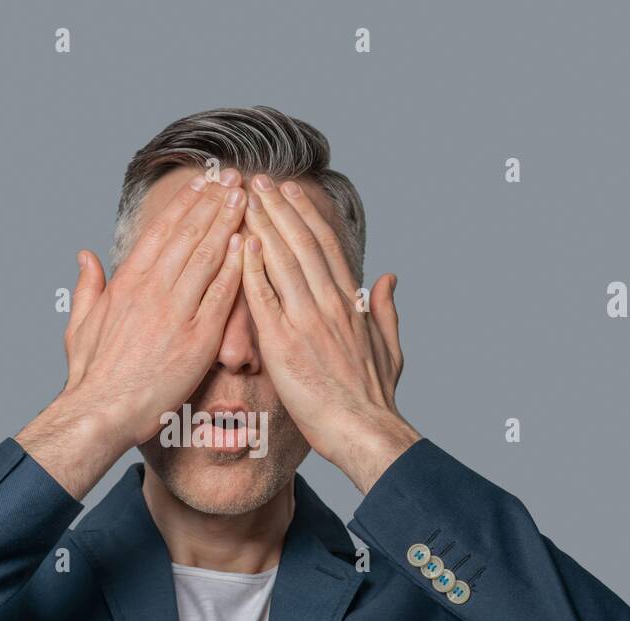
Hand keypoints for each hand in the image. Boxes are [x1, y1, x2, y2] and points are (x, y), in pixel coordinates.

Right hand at [17, 169, 247, 497]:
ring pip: (207, 256)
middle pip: (188, 235)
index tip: (201, 185)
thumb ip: (88, 286)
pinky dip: (235, 267)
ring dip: (228, 223)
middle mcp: (152, 291)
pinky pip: (221, 296)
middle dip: (213, 202)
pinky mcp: (196, 339)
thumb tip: (86, 255)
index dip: (184, 206)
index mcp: (126, 284)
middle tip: (234, 177)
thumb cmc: (92, 375)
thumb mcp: (81, 324)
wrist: (102, 411)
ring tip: (246, 197)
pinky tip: (249, 244)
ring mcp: (175, 313)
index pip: (160, 233)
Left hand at [240, 174, 420, 494]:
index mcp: (350, 303)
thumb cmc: (374, 397)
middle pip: (301, 243)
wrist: (365, 431)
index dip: (305, 215)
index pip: (325, 246)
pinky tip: (239, 243)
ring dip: (262, 225)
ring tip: (243, 198)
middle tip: (257, 181)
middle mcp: (329, 304)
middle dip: (278, 208)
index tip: (289, 191)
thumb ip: (386, 309)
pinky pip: (263, 298)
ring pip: (282, 261)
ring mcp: (306, 322)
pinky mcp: (284, 344)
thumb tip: (388, 276)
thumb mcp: (390, 347)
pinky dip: (251, 268)